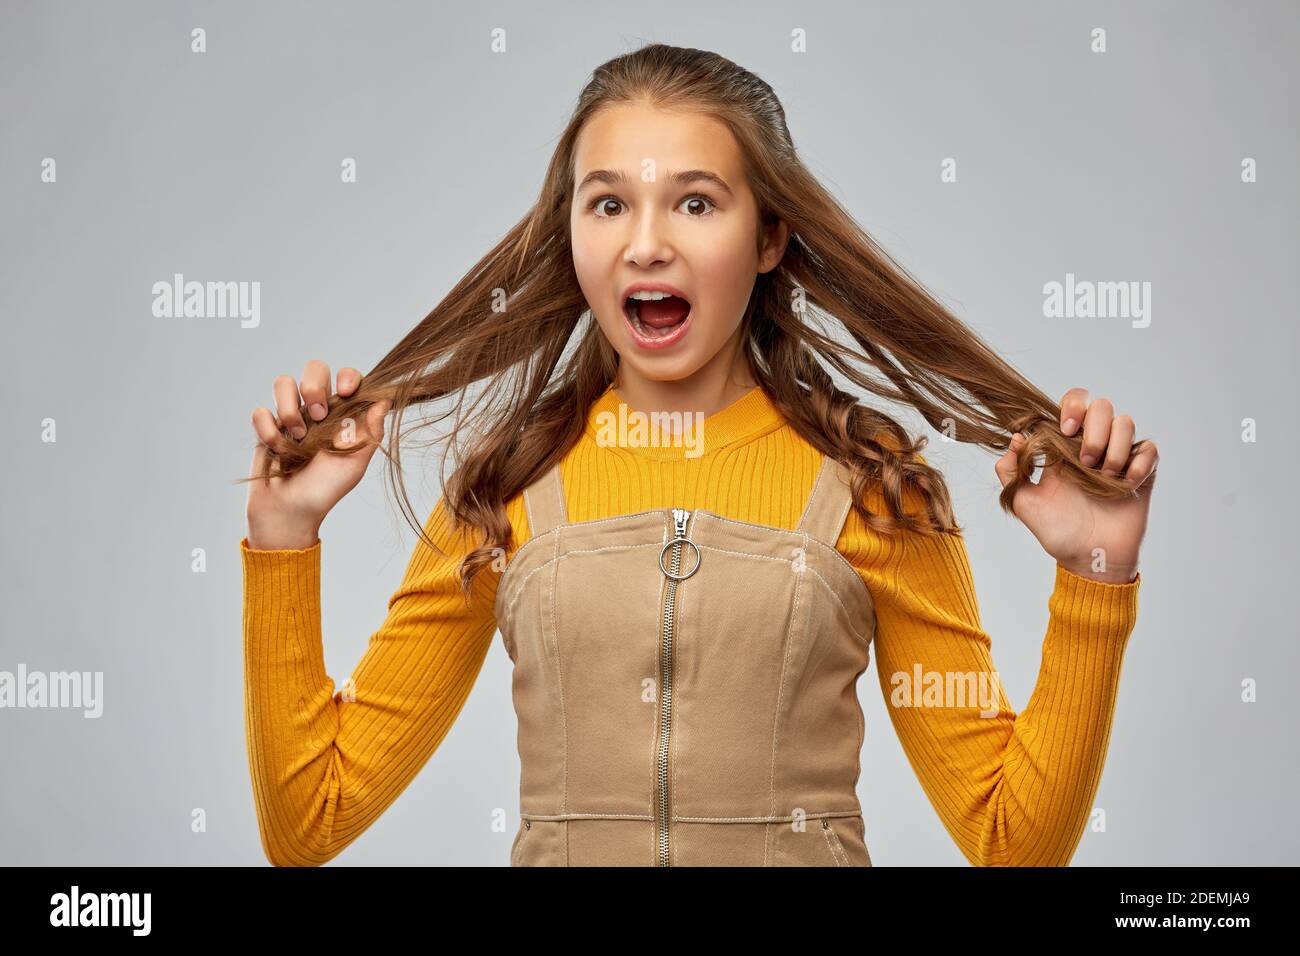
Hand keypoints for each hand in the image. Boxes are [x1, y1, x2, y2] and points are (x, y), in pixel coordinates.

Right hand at [245, 360, 391, 549]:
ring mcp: (291, 416)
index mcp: (343, 414)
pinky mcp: (267, 427)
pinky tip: (277, 448)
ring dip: (290, 409)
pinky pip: (261, 411)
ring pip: (283, 382)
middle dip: (314, 386)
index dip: (347, 376)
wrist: (291, 511)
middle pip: (314, 368)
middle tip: (319, 416)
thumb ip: (370, 433)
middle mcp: (317, 409)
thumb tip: (386, 401)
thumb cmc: (325, 490)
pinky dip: (268, 429)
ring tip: (298, 438)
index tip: (347, 391)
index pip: (347, 377)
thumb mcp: (355, 464)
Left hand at [994, 388, 1157, 583]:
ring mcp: (1118, 457)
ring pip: (1126, 422)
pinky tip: (1126, 485)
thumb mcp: (1023, 502)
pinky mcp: (1142, 472)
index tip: (1066, 430)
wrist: (1088, 557)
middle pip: (1102, 405)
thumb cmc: (1056, 532)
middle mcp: (1093, 446)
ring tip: (1104, 477)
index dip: (1072, 406)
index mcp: (1064, 446)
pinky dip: (1138, 462)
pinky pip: (1149, 448)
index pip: (1073, 402)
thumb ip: (1010, 471)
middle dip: (1094, 429)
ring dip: (1114, 448)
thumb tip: (1016, 439)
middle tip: (1085, 461)